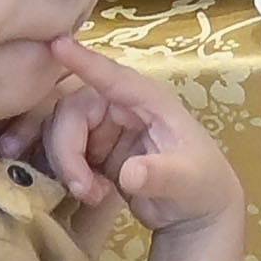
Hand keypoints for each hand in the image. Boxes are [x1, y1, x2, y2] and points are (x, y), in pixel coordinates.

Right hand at [23, 40, 240, 239]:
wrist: (198, 215)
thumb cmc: (203, 186)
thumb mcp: (188, 181)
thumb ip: (160, 174)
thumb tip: (130, 173)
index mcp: (149, 100)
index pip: (112, 76)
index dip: (83, 62)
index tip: (57, 45)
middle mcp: (123, 107)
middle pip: (72, 110)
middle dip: (67, 149)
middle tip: (83, 188)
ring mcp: (106, 129)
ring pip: (61, 132)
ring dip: (67, 166)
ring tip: (93, 195)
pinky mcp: (95, 152)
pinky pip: (64, 153)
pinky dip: (69, 175)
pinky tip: (94, 195)